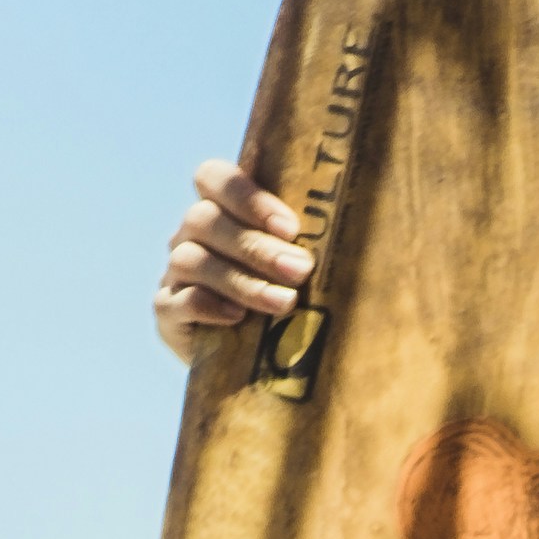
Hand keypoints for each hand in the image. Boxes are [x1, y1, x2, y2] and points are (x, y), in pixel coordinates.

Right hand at [153, 160, 311, 362]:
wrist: (256, 361)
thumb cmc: (290, 303)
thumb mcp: (302, 269)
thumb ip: (314, 246)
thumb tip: (371, 236)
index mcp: (222, 210)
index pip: (213, 177)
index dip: (246, 196)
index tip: (290, 228)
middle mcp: (191, 235)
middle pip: (205, 219)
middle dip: (257, 246)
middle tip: (300, 270)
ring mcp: (175, 272)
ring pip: (191, 259)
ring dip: (241, 280)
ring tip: (283, 303)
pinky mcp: (167, 311)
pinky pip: (177, 301)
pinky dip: (207, 306)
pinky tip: (238, 319)